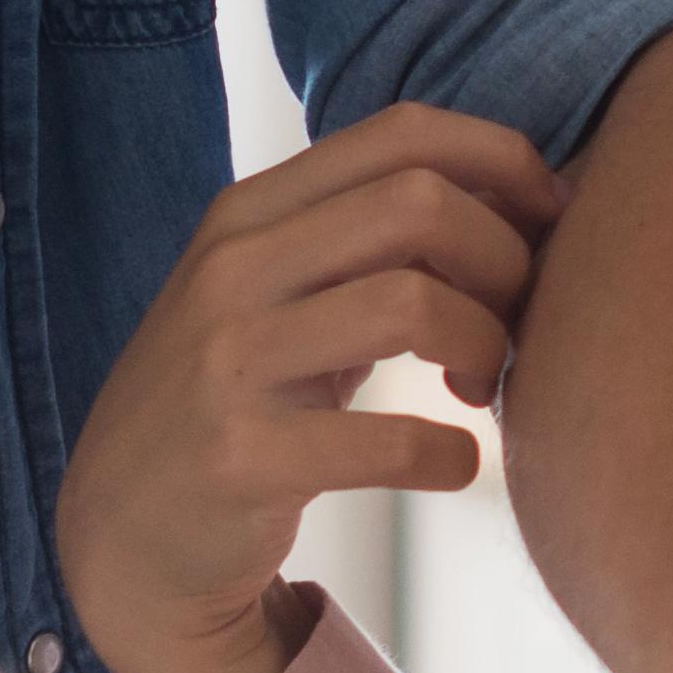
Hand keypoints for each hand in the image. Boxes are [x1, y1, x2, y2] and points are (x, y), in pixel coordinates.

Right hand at [56, 104, 559, 672]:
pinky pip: (394, 441)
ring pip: (414, 303)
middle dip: (506, 259)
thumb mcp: (279, 295)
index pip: (404, 132)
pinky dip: (452, 455)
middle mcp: (231, 270)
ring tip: (482, 390)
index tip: (548, 223)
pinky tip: (454, 465)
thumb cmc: (239, 401)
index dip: (505, 163)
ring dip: (487, 347)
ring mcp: (228, 363)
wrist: (123, 540)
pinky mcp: (243, 459)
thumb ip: (369, 238)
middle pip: (422, 204)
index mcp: (248, 213)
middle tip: (518, 322)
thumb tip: (531, 197)